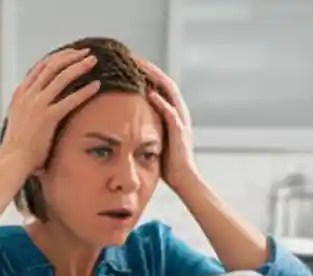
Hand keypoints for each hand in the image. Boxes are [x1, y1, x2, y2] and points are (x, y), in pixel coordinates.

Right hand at [0, 47, 101, 172]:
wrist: (12, 160)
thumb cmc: (19, 147)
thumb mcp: (21, 121)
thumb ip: (30, 109)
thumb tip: (42, 106)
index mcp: (21, 94)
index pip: (40, 67)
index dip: (58, 58)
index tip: (72, 53)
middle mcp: (28, 95)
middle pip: (51, 67)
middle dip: (71, 57)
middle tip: (86, 53)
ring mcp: (37, 105)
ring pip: (61, 77)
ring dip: (79, 67)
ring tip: (93, 61)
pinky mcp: (48, 118)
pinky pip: (70, 100)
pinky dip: (85, 91)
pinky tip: (97, 86)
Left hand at [133, 55, 198, 187]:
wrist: (184, 181)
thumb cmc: (168, 163)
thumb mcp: (155, 138)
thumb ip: (147, 124)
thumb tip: (128, 118)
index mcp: (174, 112)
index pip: (161, 85)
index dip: (147, 72)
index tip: (130, 62)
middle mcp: (180, 113)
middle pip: (165, 82)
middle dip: (149, 68)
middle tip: (131, 56)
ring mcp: (182, 122)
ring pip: (170, 93)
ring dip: (156, 79)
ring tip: (140, 67)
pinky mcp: (180, 134)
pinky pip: (171, 114)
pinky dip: (162, 102)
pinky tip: (150, 93)